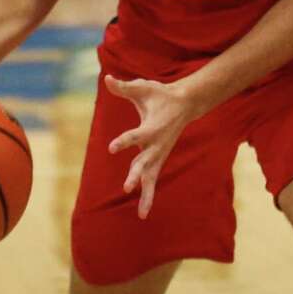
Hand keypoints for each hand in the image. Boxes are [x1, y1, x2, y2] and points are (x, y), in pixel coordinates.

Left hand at [104, 75, 196, 219]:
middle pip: (145, 163)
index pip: (136, 136)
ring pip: (152, 177)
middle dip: (136, 175)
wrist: (185, 104)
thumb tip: (107, 78)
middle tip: (126, 187)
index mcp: (152, 127)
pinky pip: (153, 180)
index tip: (112, 148)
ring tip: (142, 215)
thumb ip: (124, 87)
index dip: (124, 141)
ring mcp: (159, 154)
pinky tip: (142, 213)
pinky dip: (149, 196)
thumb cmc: (160, 94)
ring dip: (146, 194)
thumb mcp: (143, 87)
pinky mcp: (159, 159)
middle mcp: (156, 144)